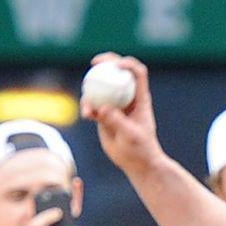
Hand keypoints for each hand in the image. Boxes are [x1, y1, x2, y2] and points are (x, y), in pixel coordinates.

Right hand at [82, 52, 161, 177]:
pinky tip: (85, 114)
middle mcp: (127, 98)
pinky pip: (94, 106)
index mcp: (140, 98)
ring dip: (92, 90)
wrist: (137, 163)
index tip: (116, 65)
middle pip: (117, 73)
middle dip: (106, 63)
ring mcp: (115, 106)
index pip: (137, 73)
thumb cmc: (140, 150)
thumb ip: (117, 121)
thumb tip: (102, 108)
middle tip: (94, 63)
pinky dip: (88, 107)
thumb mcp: (131, 136)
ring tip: (88, 107)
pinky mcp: (105, 116)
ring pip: (101, 89)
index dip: (128, 64)